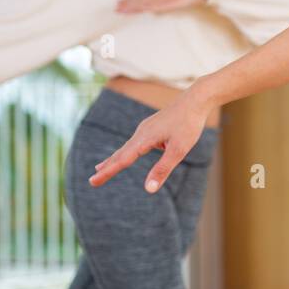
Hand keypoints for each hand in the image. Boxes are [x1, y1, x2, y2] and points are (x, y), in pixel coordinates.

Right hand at [89, 87, 211, 192]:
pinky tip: (128, 153)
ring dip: (114, 158)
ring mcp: (145, 128)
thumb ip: (162, 169)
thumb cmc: (189, 124)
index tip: (93, 182)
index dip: (107, 172)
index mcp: (144, 139)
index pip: (122, 160)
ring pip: (127, 147)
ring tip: (102, 167)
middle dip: (107, 167)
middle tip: (92, 180)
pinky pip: (135, 142)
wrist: (196, 99)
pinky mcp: (152, 126)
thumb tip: (148, 189)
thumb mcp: (178, 150)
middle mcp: (141, 133)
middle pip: (120, 153)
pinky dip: (126, 151)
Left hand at [115, 0, 207, 14]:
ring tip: (125, 10)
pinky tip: (144, 9)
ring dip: (136, 6)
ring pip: (148, 2)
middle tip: (116, 9)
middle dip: (128, 4)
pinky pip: (161, 5)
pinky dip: (152, 7)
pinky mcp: (173, 1)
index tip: (118, 4)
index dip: (129, 1)